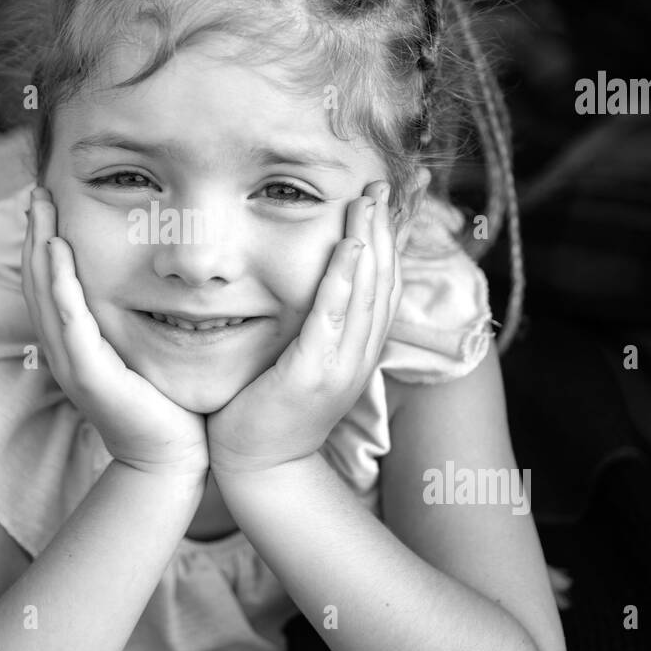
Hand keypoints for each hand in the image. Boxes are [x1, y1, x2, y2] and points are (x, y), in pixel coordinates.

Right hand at [21, 186, 208, 477]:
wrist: (174, 459)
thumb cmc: (169, 403)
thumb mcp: (148, 348)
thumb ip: (142, 315)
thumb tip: (157, 277)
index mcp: (76, 344)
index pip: (50, 284)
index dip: (45, 243)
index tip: (50, 201)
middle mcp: (65, 351)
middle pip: (38, 283)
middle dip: (36, 234)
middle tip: (38, 191)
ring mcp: (73, 365)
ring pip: (45, 296)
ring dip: (40, 249)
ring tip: (40, 208)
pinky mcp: (90, 378)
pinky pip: (70, 323)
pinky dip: (62, 286)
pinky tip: (60, 253)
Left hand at [207, 179, 407, 474]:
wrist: (257, 467)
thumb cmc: (268, 408)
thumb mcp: (300, 359)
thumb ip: (312, 324)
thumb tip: (310, 285)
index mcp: (358, 349)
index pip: (384, 284)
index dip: (392, 240)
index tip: (393, 199)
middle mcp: (359, 354)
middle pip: (383, 281)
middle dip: (386, 229)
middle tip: (385, 183)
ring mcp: (341, 365)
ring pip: (365, 292)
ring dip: (370, 242)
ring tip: (369, 200)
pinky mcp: (313, 374)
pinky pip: (333, 316)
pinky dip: (343, 278)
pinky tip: (348, 246)